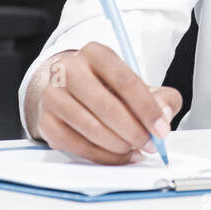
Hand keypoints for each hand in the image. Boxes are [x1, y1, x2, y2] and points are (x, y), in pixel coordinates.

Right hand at [26, 42, 183, 164]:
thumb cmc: (110, 89)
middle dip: (133, 130)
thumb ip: (162, 98)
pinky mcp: (45, 121)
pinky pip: (75, 145)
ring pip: (89, 127)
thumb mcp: (140, 86)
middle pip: (105, 105)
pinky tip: (117, 156)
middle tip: (149, 144)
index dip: (146, 108)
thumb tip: (165, 115)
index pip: (125, 80)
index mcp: (95, 53)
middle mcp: (69, 69)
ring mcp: (52, 95)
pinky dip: (100, 156)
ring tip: (134, 149)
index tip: (161, 129)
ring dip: (117, 145)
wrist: (71, 93)